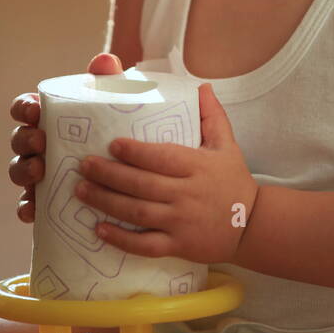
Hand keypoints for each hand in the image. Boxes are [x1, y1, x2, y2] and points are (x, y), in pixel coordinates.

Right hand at [8, 52, 123, 222]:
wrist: (132, 172)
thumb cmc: (114, 129)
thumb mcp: (114, 105)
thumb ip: (108, 81)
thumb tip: (105, 61)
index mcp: (48, 118)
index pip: (24, 108)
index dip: (24, 108)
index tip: (36, 111)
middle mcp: (38, 145)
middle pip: (19, 140)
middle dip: (25, 139)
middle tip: (42, 142)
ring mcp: (38, 174)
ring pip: (19, 171)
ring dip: (24, 170)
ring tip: (40, 172)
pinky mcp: (45, 201)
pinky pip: (28, 206)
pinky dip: (26, 208)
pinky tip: (32, 210)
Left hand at [74, 81, 259, 263]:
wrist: (252, 226)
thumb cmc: (234, 181)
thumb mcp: (227, 145)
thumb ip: (211, 115)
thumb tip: (200, 86)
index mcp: (197, 166)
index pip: (162, 157)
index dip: (136, 152)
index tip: (112, 144)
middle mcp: (187, 194)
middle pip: (142, 184)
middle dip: (109, 175)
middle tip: (84, 165)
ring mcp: (181, 222)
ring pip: (138, 213)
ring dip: (107, 202)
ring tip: (81, 190)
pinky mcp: (179, 246)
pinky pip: (145, 245)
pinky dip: (121, 239)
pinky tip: (100, 229)